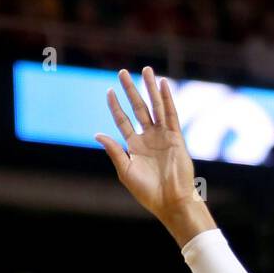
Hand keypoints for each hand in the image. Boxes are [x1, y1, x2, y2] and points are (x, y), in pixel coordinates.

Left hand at [97, 68, 211, 244]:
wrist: (170, 201)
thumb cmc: (147, 192)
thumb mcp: (126, 171)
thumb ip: (114, 151)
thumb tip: (97, 134)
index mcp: (134, 147)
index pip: (123, 121)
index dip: (115, 106)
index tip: (109, 91)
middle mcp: (148, 138)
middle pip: (138, 108)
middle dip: (131, 90)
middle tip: (122, 72)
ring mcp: (163, 136)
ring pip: (155, 107)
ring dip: (150, 88)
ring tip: (146, 70)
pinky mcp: (176, 137)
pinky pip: (170, 114)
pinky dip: (167, 99)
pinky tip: (162, 84)